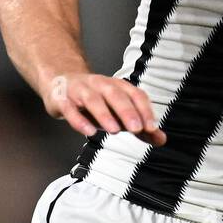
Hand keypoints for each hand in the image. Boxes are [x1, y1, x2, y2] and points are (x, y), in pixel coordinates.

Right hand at [45, 73, 165, 145]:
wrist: (61, 83)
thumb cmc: (96, 101)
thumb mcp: (118, 112)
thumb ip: (140, 126)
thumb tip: (161, 139)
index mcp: (118, 86)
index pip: (135, 95)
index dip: (145, 110)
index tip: (152, 128)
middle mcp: (101, 85)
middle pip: (116, 95)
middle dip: (128, 112)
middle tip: (137, 129)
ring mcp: (81, 91)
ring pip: (94, 100)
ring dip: (105, 115)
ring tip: (115, 130)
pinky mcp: (63, 100)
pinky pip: (70, 109)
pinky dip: (79, 120)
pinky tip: (89, 132)